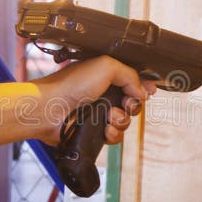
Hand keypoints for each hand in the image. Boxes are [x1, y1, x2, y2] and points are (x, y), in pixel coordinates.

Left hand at [34, 56, 155, 144]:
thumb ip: (130, 74)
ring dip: (121, 119)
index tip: (150, 90)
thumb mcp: (106, 66)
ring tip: (109, 116)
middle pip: (132, 102)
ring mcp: (99, 113)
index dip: (143, 86)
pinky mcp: (95, 131)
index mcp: (105, 75)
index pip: (131, 80)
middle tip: (125, 102)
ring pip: (126, 121)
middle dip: (133, 104)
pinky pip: (115, 135)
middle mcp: (103, 94)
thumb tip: (142, 91)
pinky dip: (113, 133)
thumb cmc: (71, 84)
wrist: (50, 109)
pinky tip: (105, 129)